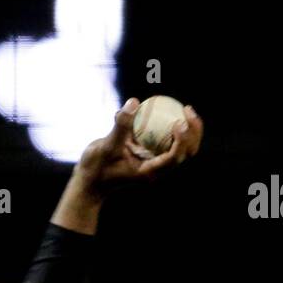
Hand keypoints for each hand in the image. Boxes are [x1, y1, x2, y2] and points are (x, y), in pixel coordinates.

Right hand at [73, 97, 203, 198]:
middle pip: (186, 152)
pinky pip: (166, 140)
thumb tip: (134, 102)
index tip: (179, 122)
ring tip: (185, 108)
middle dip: (193, 132)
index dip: (182, 140)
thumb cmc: (96, 167)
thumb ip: (121, 126)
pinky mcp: (149, 155)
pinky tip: (167, 108)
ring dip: (187, 129)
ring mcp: (155, 162)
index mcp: (150, 172)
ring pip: (180, 147)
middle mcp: (156, 168)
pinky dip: (170, 127)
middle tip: (188, 111)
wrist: (89, 181)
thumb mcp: (106, 146)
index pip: (174, 157)